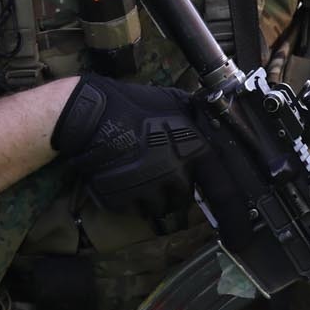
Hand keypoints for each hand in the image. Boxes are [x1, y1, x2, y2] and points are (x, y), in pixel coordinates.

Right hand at [48, 74, 207, 208]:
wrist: (93, 115)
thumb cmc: (134, 103)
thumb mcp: (173, 101)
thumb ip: (192, 115)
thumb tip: (205, 118)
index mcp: (194, 152)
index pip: (216, 184)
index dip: (209, 187)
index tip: (202, 189)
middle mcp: (176, 174)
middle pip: (181, 199)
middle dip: (173, 194)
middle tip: (163, 186)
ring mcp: (149, 189)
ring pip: (157, 208)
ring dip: (151, 201)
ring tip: (142, 187)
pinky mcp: (123, 199)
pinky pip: (130, 208)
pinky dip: (126, 201)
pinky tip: (122, 186)